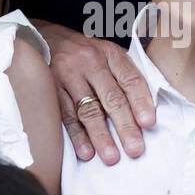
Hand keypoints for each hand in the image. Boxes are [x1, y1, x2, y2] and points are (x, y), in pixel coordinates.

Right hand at [32, 19, 155, 164]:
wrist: (45, 37)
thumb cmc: (85, 53)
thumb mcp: (107, 55)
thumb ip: (125, 77)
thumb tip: (145, 113)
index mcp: (110, 53)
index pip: (130, 79)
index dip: (141, 101)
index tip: (148, 123)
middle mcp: (90, 61)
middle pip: (111, 97)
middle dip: (125, 125)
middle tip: (135, 149)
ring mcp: (68, 74)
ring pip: (88, 109)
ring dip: (100, 135)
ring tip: (111, 157)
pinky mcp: (51, 87)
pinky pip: (66, 114)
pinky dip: (77, 135)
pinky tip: (86, 151)